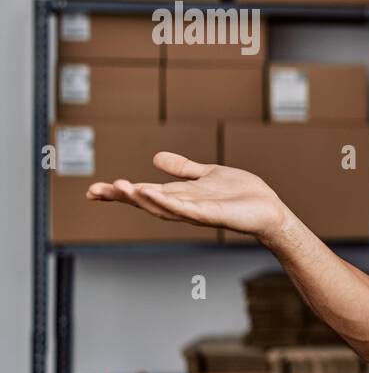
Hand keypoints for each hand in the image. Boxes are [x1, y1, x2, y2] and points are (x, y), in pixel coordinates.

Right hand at [86, 151, 291, 243]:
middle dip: (122, 197)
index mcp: (180, 195)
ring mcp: (195, 212)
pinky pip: (185, 209)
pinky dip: (167, 202)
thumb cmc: (242, 195)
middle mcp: (183, 206)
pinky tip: (151, 193)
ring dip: (140, 198)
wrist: (269, 210)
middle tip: (95, 191)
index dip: (120, 192)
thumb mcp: (207, 174)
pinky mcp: (210, 215)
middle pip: (146, 201)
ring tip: (119, 187)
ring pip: (162, 206)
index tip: (94, 190)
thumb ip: (183, 168)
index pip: (145, 192)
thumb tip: (156, 157)